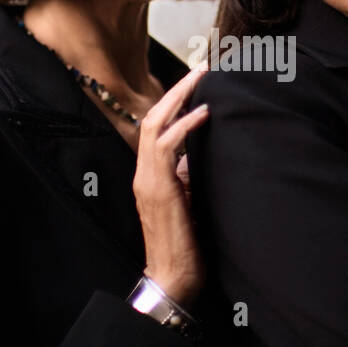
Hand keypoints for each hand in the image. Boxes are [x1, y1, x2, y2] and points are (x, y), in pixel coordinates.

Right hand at [132, 64, 209, 309]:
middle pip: (153, 118)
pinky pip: (166, 148)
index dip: (175, 102)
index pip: (157, 128)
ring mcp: (148, 181)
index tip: (198, 83)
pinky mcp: (158, 190)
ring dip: (179, 98)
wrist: (172, 279)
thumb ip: (189, 179)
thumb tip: (199, 158)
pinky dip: (184, 127)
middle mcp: (144, 174)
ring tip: (202, 77)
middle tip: (202, 67)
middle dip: (177, 90)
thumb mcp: (190, 204)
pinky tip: (203, 113)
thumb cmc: (185, 247)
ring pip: (155, 125)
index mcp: (150, 177)